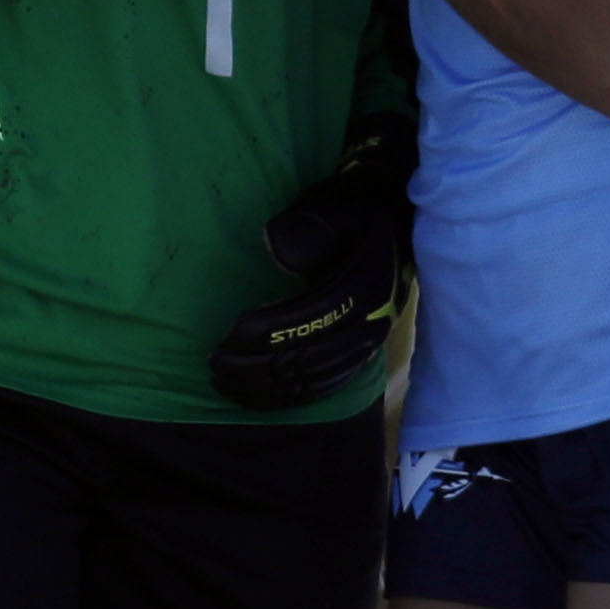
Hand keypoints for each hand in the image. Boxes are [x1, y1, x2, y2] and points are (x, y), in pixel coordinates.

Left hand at [213, 114, 413, 408]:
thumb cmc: (355, 217)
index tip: (231, 335)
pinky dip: (288, 398)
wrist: (394, 233)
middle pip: (311, 357)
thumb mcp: (336, 210)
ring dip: (267, 387)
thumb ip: (309, 228)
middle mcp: (371, 324)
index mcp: (366, 286)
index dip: (271, 331)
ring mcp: (368, 346)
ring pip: (314, 380)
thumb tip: (277, 253)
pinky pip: (323, 388)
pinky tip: (257, 396)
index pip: (315, 318)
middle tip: (215, 365)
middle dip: (258, 365)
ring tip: (225, 382)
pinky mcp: (361, 359)